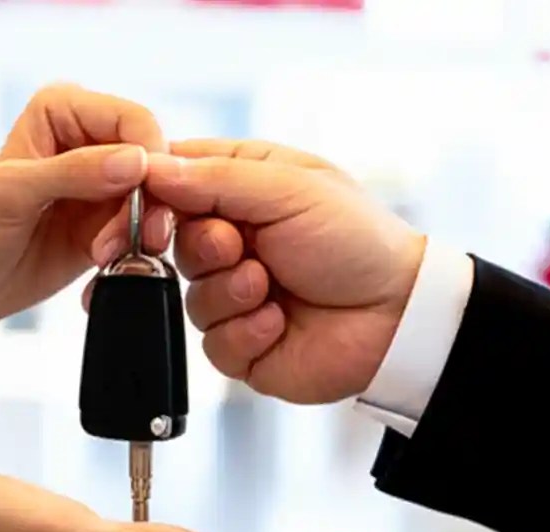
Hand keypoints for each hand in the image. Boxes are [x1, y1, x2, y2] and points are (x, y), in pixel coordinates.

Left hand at [0, 83, 176, 325]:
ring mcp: (102, 184)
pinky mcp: (108, 223)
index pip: (135, 121)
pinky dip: (138, 249)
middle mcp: (88, 140)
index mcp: (63, 110)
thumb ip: (73, 172)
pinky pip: (147, 230)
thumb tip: (136, 162)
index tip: (140, 200)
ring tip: (104, 254)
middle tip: (117, 240)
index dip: (148, 158)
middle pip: (154, 161)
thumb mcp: (12, 194)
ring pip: (157, 199)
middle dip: (148, 202)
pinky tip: (107, 263)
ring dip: (141, 231)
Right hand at [142, 140, 426, 403]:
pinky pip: (212, 344)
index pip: (176, 181)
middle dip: (203, 247)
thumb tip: (152, 169)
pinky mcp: (243, 345)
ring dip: (230, 292)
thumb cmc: (358, 240)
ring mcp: (236, 294)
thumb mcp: (291, 189)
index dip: (157, 193)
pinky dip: (246, 332)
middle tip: (239, 247)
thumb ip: (218, 178)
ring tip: (270, 288)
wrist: (398, 317)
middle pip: (171, 242)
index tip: (159, 204)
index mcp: (244, 190)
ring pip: (188, 296)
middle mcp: (235, 241)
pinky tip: (280, 322)